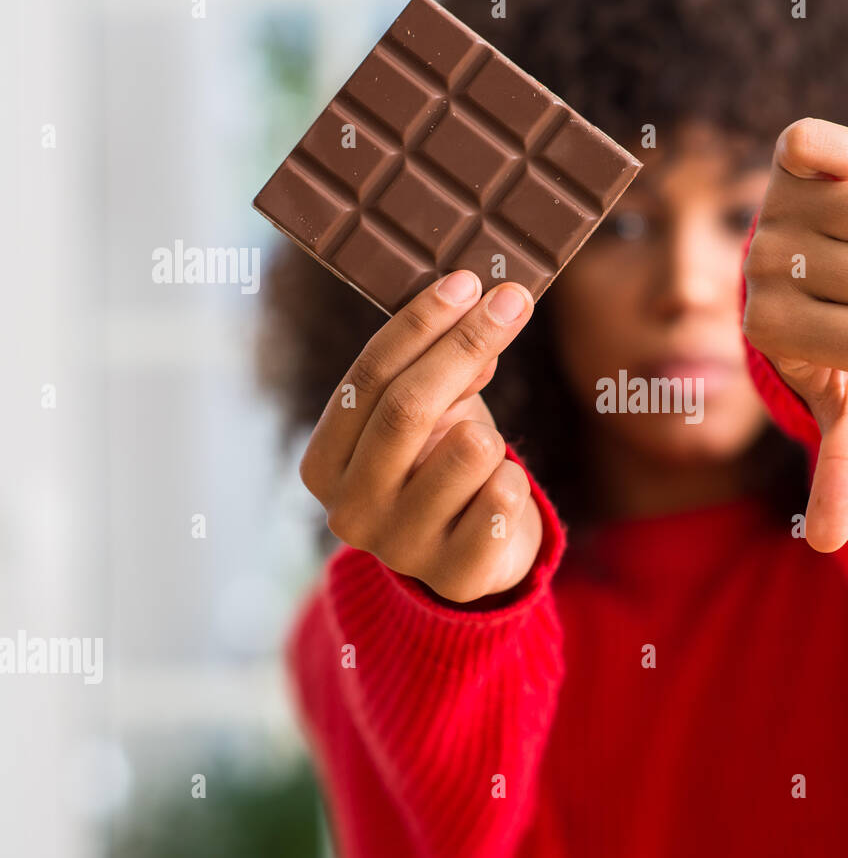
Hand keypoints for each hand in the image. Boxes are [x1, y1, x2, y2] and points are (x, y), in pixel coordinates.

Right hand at [298, 272, 543, 602]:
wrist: (474, 556)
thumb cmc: (444, 466)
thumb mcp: (435, 413)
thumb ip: (447, 368)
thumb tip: (483, 311)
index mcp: (325, 464)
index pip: (367, 378)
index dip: (419, 324)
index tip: (467, 281)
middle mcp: (349, 510)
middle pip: (408, 408)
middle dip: (466, 344)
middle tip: (512, 300)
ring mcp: (400, 549)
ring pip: (469, 450)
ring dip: (494, 436)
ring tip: (488, 453)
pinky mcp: (455, 577)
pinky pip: (504, 497)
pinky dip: (513, 480)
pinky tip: (500, 492)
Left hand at [742, 118, 847, 552]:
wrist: (808, 267)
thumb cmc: (837, 341)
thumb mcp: (842, 405)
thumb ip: (842, 466)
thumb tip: (826, 546)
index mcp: (771, 333)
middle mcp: (762, 270)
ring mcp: (774, 210)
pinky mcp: (789, 157)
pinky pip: (823, 142)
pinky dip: (843, 155)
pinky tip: (839, 182)